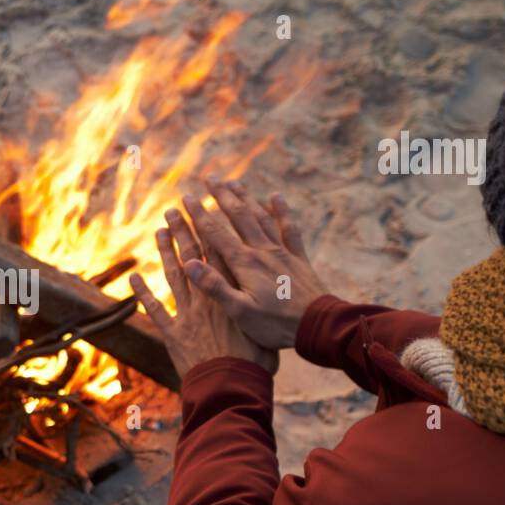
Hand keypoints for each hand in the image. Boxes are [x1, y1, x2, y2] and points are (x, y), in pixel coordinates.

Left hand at [129, 214, 277, 378]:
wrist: (230, 385)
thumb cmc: (255, 360)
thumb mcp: (264, 326)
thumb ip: (259, 302)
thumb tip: (266, 284)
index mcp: (230, 293)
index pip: (218, 252)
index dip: (209, 228)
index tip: (201, 207)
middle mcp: (206, 298)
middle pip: (193, 256)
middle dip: (183, 230)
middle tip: (174, 209)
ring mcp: (187, 314)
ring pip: (173, 276)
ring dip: (165, 252)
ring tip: (159, 231)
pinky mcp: (173, 333)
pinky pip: (155, 309)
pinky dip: (142, 293)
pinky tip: (133, 277)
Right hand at [181, 182, 327, 349]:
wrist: (318, 326)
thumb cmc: (276, 324)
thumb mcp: (240, 312)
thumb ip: (215, 286)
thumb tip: (188, 264)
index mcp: (245, 263)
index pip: (216, 233)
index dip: (199, 214)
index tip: (186, 197)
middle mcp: (262, 251)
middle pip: (239, 216)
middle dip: (222, 196)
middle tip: (209, 178)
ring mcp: (282, 252)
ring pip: (260, 217)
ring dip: (246, 198)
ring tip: (234, 182)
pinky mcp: (298, 258)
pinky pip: (289, 228)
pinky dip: (281, 211)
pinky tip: (275, 197)